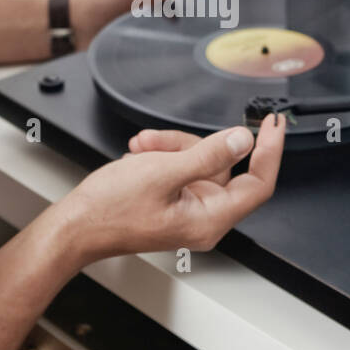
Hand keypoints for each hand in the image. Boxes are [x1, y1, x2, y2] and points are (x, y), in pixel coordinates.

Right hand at [52, 114, 285, 264]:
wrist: (75, 225)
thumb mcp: (163, 172)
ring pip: (200, 161)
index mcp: (210, 220)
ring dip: (172, 147)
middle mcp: (205, 218)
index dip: (270, 151)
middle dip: (193, 145)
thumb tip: (242, 141)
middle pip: (224, 166)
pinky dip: (163, 155)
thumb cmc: (110, 210)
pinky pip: (182, 167)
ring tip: (143, 147)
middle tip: (163, 138)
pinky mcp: (175, 200)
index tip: (274, 124)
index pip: (258, 184)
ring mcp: (190, 209)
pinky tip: (141, 154)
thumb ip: (208, 155)